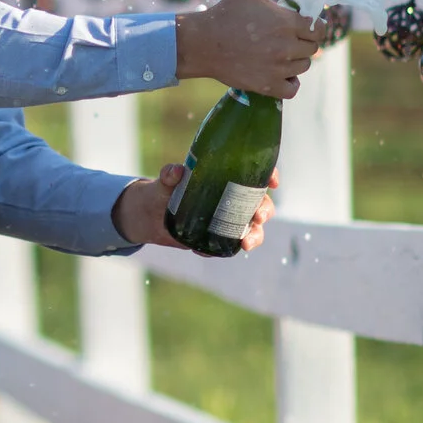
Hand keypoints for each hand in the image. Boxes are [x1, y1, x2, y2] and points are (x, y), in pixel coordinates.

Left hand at [112, 162, 275, 255]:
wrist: (149, 215)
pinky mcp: (215, 237)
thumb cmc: (162, 189)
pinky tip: (205, 251)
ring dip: (255, 235)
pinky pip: (227, 246)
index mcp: (226, 177)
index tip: (273, 182)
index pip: (255, 173)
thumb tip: (176, 172)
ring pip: (251, 228)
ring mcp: (226, 220)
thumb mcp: (165, 181)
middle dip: (265, 210)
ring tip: (246, 243)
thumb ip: (169, 175)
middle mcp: (231, 198)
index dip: (268, 175)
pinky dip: (222, 250)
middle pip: (260, 203)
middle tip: (258, 217)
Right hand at [173, 0, 322, 97]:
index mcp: (286, 22)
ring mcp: (277, 68)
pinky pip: (292, 88)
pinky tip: (280, 72)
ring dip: (296, 60)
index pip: (319, 29)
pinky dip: (290, 82)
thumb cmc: (226, 12)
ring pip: (303, 67)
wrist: (202, 42)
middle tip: (289, 37)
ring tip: (280, 53)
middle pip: (312, 49)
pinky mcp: (266, 85)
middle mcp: (286, 47)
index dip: (315, 26)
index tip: (305, 24)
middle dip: (304, 42)